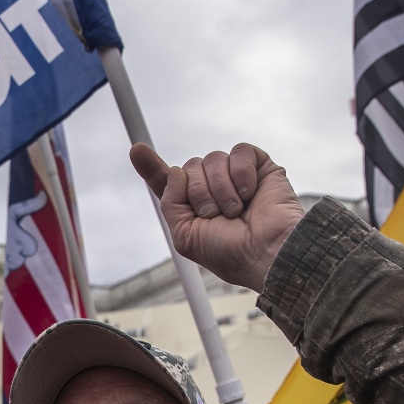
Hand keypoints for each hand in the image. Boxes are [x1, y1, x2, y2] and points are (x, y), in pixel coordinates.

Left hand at [129, 142, 304, 291]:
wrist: (266, 251)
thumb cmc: (230, 252)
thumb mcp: (185, 235)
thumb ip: (170, 202)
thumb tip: (176, 170)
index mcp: (194, 207)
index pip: (169, 182)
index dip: (151, 166)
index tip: (137, 151)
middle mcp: (213, 189)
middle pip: (188, 168)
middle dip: (199, 193)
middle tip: (217, 215)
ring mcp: (236, 176)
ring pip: (212, 159)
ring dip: (221, 189)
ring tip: (236, 210)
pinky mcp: (259, 166)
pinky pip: (239, 152)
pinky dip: (242, 173)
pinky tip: (250, 193)